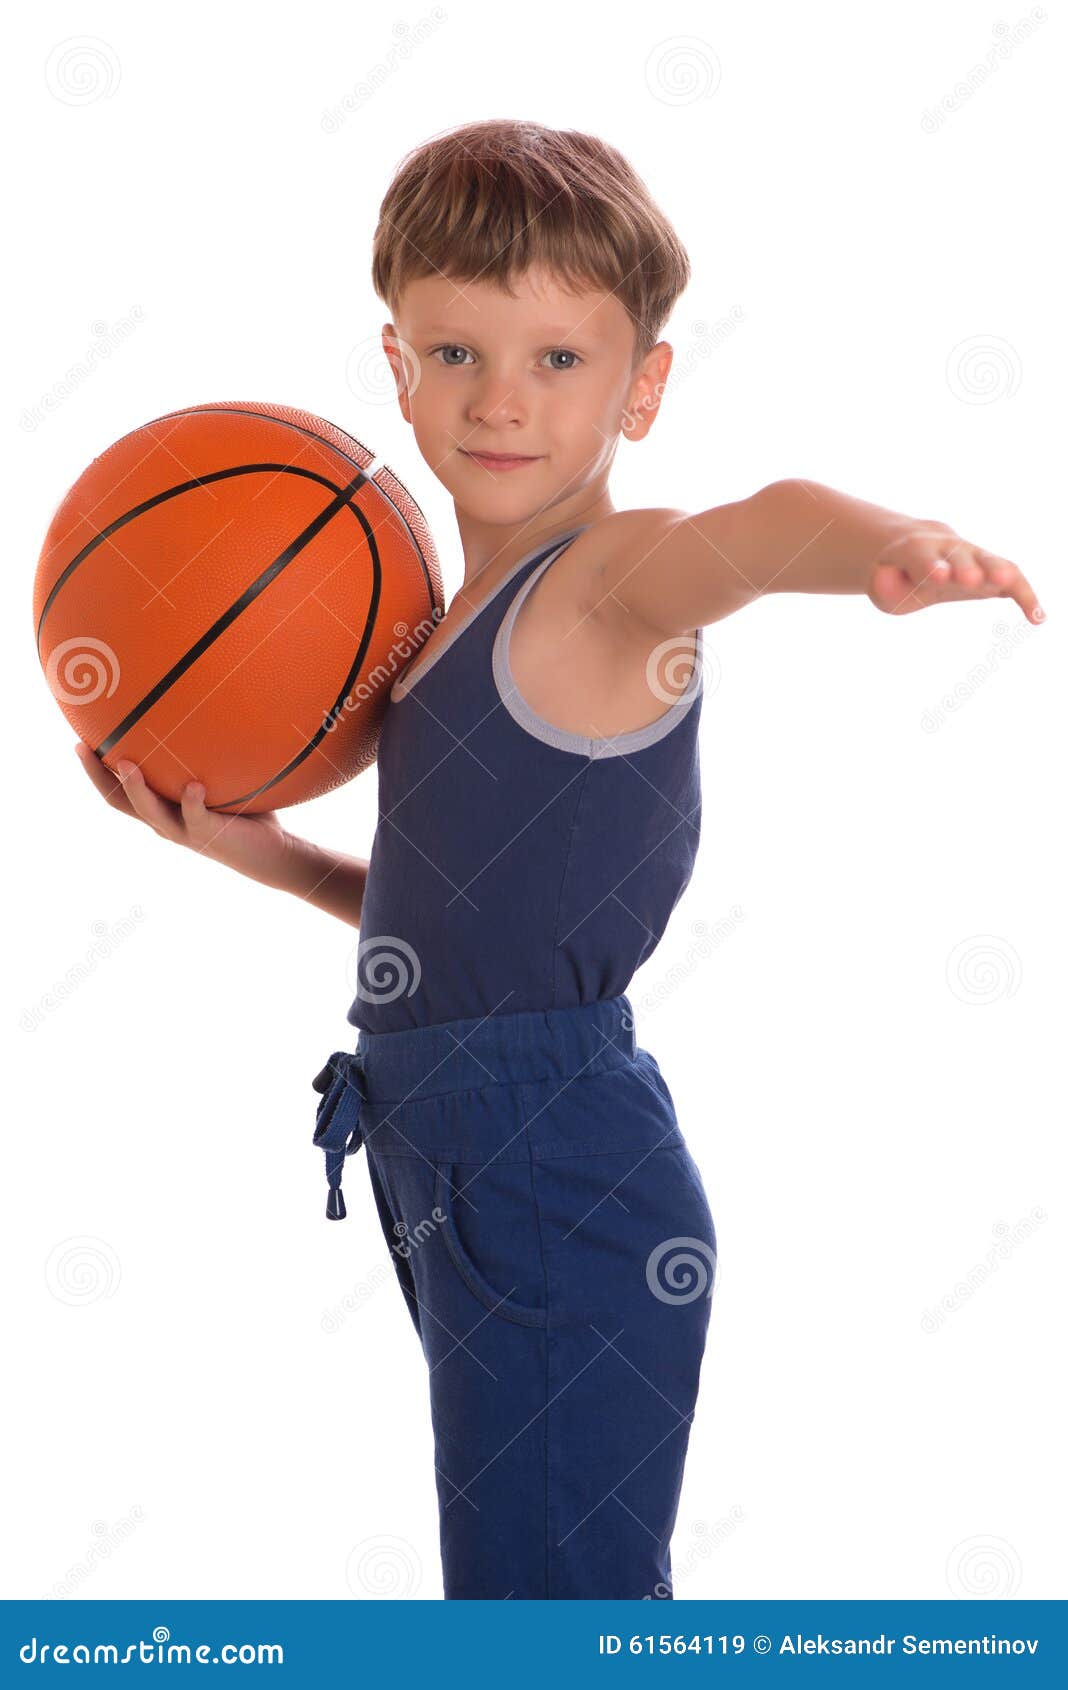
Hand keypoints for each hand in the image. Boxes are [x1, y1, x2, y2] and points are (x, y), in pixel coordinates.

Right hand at [73, 743, 295, 888]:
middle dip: (98, 776)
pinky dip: (192, 802)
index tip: (79, 741)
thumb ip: (207, 759)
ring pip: (150, 812)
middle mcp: (165, 822)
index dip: (95, 771)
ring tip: (126, 764)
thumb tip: (207, 711)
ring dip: (136, 788)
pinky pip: (196, 817)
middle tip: (83, 748)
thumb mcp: (220, 783)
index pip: (118, 791)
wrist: (270, 854)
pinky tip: (194, 785)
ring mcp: (184, 830)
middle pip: (119, 802)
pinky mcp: (209, 835)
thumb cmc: (244, 814)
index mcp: (161, 810)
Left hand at [868, 523, 1043, 623]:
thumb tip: (891, 586)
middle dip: (967, 567)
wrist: (919, 550)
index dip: (931, 567)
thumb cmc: (899, 573)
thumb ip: (885, 586)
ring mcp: (975, 558)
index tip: (939, 577)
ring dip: (1002, 574)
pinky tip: (1038, 618)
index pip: (924, 557)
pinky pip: (1014, 582)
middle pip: (961, 556)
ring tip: (1016, 591)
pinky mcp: (993, 574)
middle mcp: (950, 549)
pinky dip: (1027, 597)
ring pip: (992, 562)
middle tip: (971, 579)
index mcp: (918, 549)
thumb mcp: (883, 582)